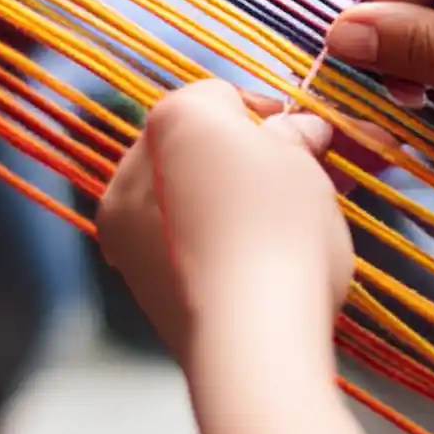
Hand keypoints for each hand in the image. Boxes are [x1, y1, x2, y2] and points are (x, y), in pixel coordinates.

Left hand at [98, 81, 385, 358]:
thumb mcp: (306, 169)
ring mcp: (124, 223)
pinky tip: (248, 258)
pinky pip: (173, 238)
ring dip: (225, 198)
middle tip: (300, 180)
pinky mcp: (131, 275)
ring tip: (279, 223)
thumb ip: (296, 138)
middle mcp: (135, 163)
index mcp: (178, 117)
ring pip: (184, 193)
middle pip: (199, 145)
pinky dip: (207, 238)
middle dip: (247, 158)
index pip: (226, 95)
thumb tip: (300, 130)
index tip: (308, 139)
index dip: (272, 115)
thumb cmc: (282, 233)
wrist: (250, 338)